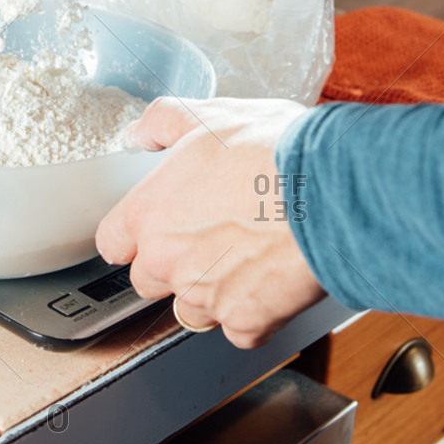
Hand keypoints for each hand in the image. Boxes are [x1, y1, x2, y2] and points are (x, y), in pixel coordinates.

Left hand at [95, 97, 326, 348]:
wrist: (331, 190)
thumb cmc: (274, 151)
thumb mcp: (210, 116)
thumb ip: (162, 123)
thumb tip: (138, 134)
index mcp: (148, 213)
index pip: (112, 243)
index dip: (134, 236)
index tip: (155, 229)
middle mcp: (167, 261)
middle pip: (148, 281)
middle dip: (173, 265)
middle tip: (213, 236)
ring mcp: (204, 296)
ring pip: (193, 310)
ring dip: (213, 292)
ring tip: (248, 255)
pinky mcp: (245, 322)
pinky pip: (241, 328)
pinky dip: (255, 311)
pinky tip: (274, 278)